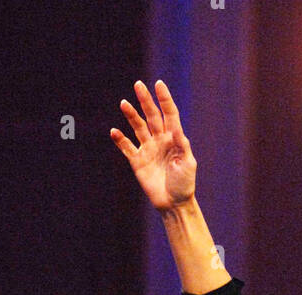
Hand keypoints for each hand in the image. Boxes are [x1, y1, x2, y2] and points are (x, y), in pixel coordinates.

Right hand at [110, 79, 196, 211]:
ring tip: (124, 104)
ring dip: (131, 115)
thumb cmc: (184, 184)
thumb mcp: (187, 163)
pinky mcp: (137, 161)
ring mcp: (148, 149)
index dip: (164, 99)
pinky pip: (127, 147)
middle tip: (138, 85)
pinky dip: (120, 140)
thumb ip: (182, 145)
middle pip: (151, 116)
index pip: (169, 114)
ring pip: (138, 127)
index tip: (158, 84)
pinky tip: (114, 132)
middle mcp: (160, 140)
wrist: (174, 203)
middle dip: (145, 100)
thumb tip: (177, 129)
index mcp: (174, 138)